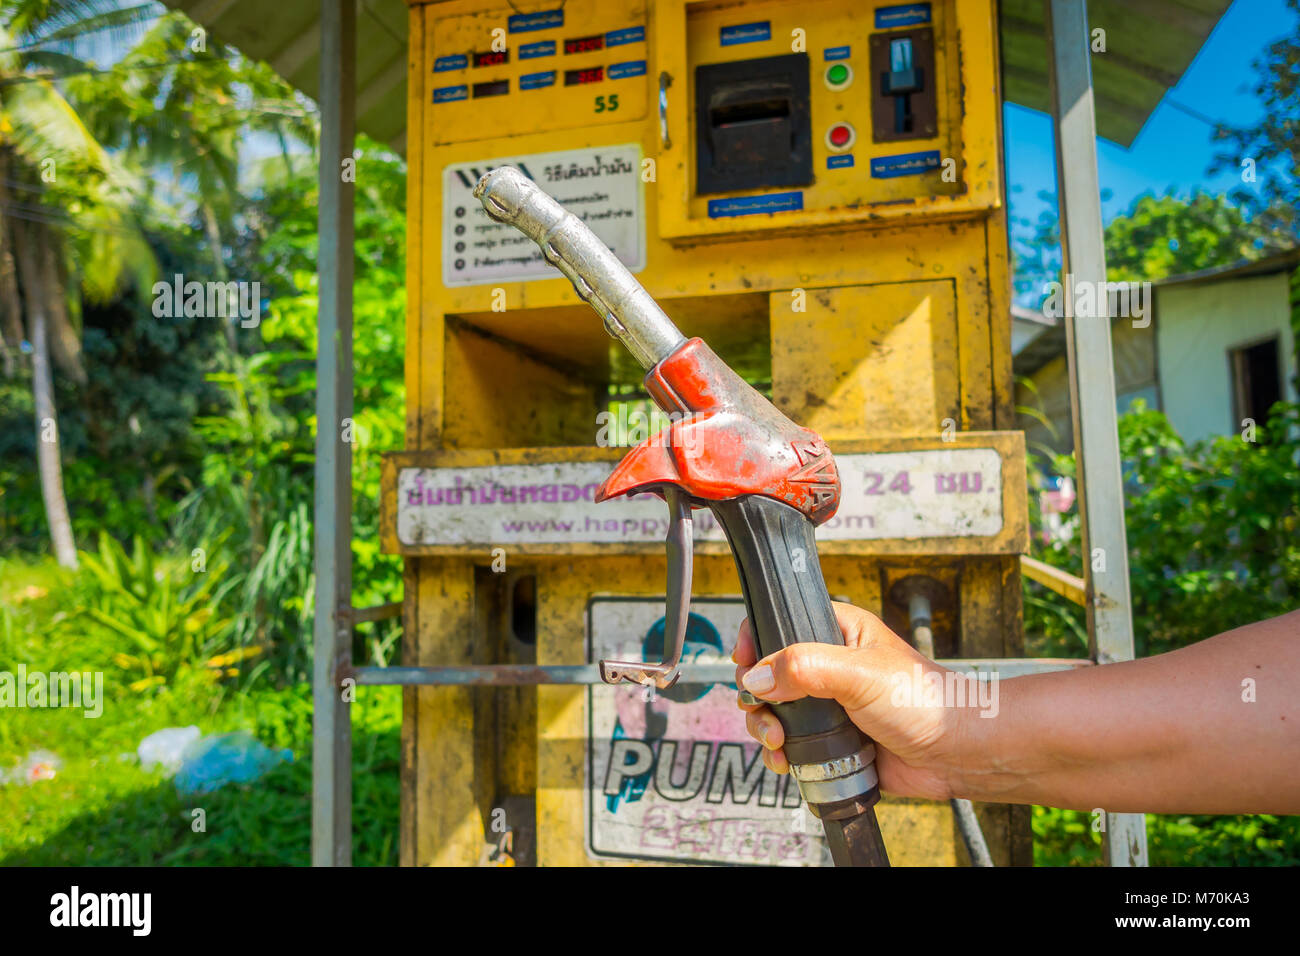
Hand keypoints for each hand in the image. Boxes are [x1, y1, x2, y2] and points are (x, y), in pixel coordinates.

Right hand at [733, 601, 964, 801]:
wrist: (956, 753)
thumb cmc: (925, 700)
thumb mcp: (859, 673)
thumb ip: (803, 668)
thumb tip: (757, 677)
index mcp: (837, 631)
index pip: (779, 623)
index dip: (755, 641)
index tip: (744, 664)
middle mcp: (829, 664)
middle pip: (767, 673)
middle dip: (755, 696)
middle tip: (761, 712)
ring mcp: (828, 704)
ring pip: (774, 711)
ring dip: (765, 729)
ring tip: (778, 743)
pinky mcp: (831, 738)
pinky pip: (791, 744)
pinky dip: (781, 755)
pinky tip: (786, 762)